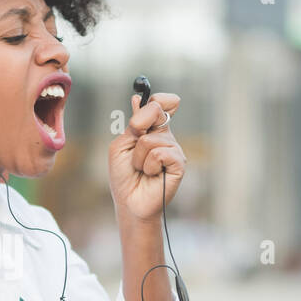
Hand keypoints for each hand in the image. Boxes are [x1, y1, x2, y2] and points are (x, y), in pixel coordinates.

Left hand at [108, 92, 185, 221]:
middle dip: (138, 126)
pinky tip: (151, 174)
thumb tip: (138, 99)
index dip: (158, 99)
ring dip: (138, 157)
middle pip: (157, 112)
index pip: (161, 103)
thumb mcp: (121, 146)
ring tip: (141, 169)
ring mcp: (174, 149)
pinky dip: (149, 165)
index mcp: (152, 129)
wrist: (129, 202)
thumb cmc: (124, 175)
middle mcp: (165, 136)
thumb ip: (132, 125)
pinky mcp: (179, 164)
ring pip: (152, 139)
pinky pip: (161, 153)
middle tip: (133, 144)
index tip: (151, 104)